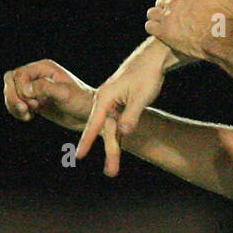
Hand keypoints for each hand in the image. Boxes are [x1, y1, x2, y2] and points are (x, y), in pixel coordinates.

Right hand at [4, 59, 96, 131]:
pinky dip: (16, 111)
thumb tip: (26, 88)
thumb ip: (45, 88)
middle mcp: (37, 75)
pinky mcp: (34, 100)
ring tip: (28, 114)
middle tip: (26, 109)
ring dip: (14, 105)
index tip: (34, 101)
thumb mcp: (65, 94)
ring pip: (10, 92)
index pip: (19, 74)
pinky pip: (15, 103)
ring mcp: (34, 88)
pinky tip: (29, 117)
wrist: (90, 116)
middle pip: (10, 81)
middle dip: (13, 97)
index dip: (20, 88)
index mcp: (45, 68)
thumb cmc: (82, 102)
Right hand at [76, 40, 168, 175]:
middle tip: (111, 173)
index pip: (94, 123)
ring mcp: (114, 103)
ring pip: (112, 129)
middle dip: (110, 152)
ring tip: (113, 168)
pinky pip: (118, 123)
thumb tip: (123, 132)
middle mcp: (106, 101)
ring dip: (115, 147)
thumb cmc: (147, 75)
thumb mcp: (141, 97)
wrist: (153, 59)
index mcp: (106, 98)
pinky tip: (118, 148)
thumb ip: (131, 115)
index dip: (88, 140)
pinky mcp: (121, 104)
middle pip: (105, 130)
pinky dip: (119, 136)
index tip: (80, 155)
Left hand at [144, 0, 232, 60]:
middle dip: (166, 7)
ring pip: (152, 13)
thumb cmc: (225, 15)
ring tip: (166, 24)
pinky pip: (149, 26)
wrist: (223, 37)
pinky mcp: (163, 32)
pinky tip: (161, 32)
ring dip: (158, 17)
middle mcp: (174, 1)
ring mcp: (167, 16)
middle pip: (161, 1)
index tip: (180, 6)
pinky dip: (154, 28)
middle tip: (174, 16)